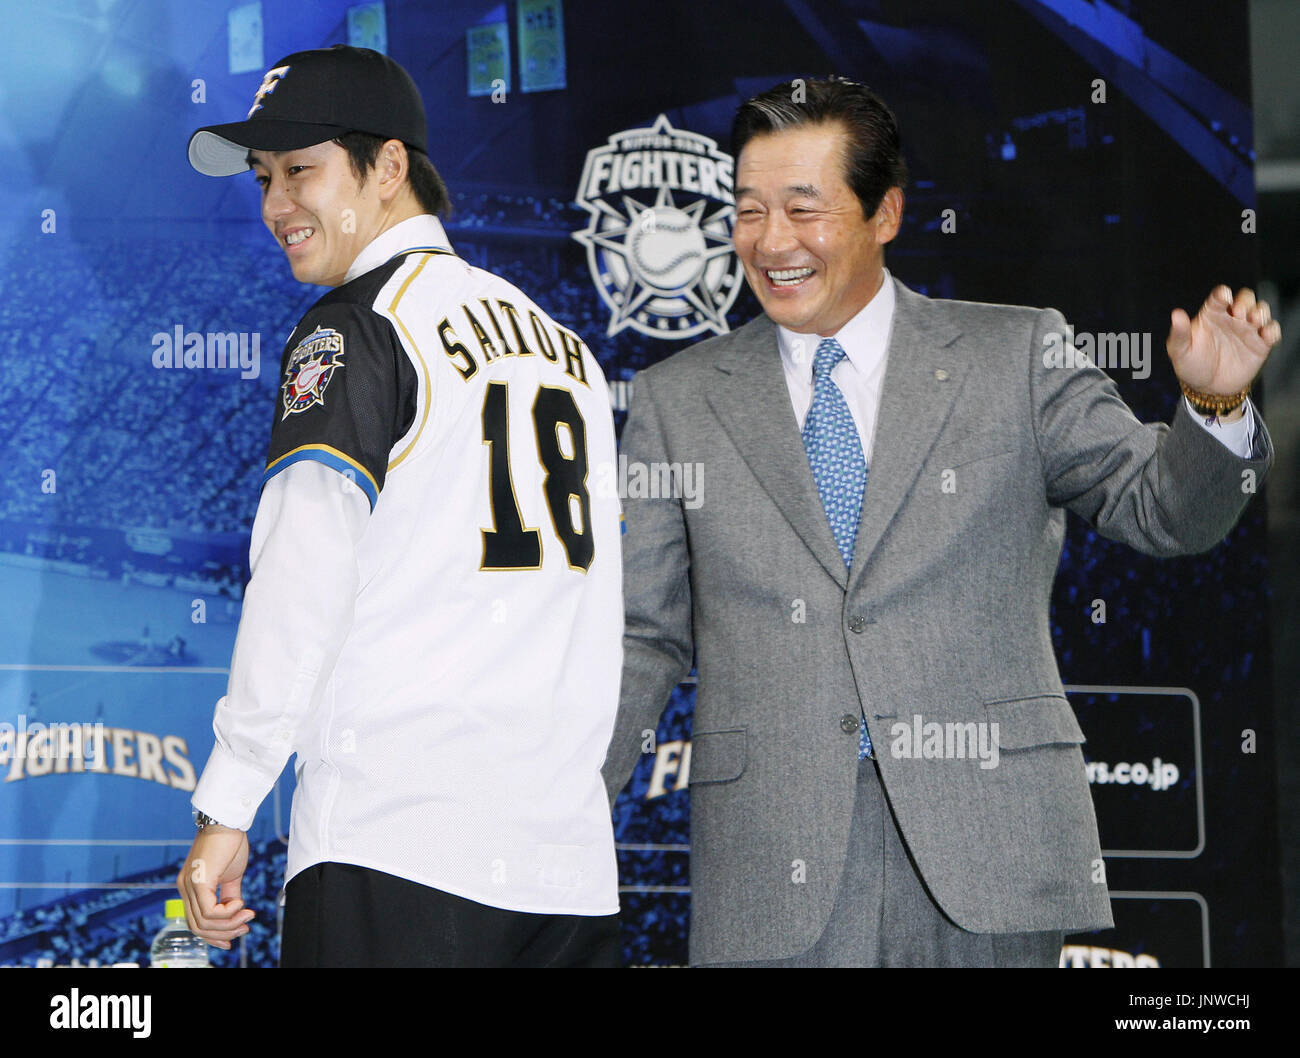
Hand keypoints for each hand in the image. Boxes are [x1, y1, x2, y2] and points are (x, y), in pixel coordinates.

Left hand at [176, 825, 253, 949]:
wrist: (228, 820)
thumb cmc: (230, 843)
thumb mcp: (232, 875)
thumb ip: (230, 894)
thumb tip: (236, 912)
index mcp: (190, 887)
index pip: (196, 922)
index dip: (215, 935)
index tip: (234, 937)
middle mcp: (184, 888)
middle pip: (198, 927)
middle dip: (225, 933)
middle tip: (246, 926)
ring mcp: (189, 885)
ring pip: (204, 923)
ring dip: (230, 924)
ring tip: (248, 914)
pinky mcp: (198, 881)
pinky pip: (210, 911)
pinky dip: (228, 913)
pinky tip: (240, 903)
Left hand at [1167, 286, 1280, 397]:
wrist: (1207, 389)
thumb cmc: (1191, 366)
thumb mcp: (1180, 350)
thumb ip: (1179, 333)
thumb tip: (1176, 314)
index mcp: (1211, 315)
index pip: (1219, 297)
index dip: (1223, 294)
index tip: (1224, 298)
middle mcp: (1231, 319)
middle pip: (1245, 298)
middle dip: (1245, 301)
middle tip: (1239, 313)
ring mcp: (1247, 330)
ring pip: (1261, 311)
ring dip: (1260, 312)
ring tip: (1253, 321)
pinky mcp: (1260, 344)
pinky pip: (1272, 331)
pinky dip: (1272, 329)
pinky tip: (1265, 334)